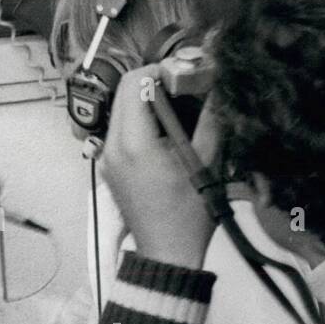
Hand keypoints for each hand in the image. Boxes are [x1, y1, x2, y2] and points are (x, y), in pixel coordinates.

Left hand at [97, 65, 221, 270]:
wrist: (167, 253)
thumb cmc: (188, 216)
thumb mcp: (208, 164)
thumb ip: (211, 120)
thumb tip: (217, 87)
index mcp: (132, 143)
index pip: (134, 83)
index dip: (160, 70)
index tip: (184, 75)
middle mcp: (112, 146)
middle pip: (123, 93)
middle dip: (153, 82)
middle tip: (184, 87)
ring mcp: (106, 157)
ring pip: (120, 110)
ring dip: (146, 101)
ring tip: (178, 109)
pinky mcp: (109, 166)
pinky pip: (120, 130)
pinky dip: (139, 120)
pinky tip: (166, 131)